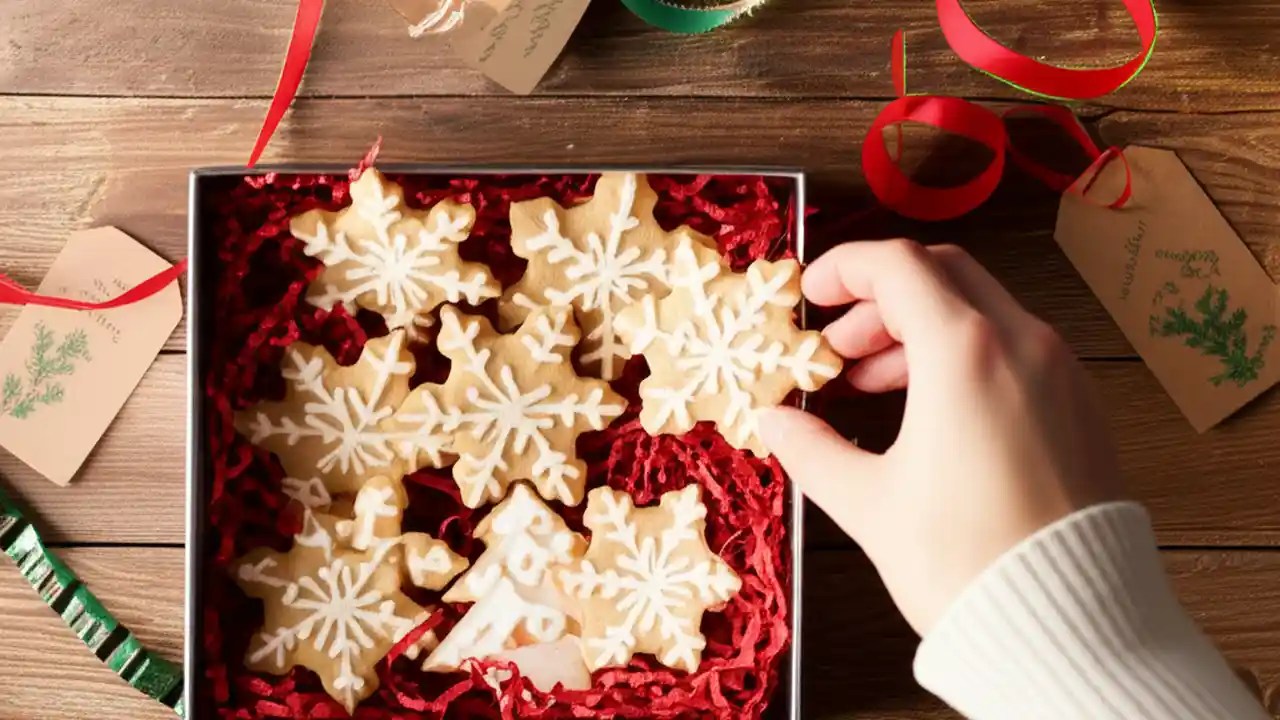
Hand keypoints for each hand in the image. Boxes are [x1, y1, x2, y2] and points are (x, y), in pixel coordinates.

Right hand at [760, 240, 1121, 634]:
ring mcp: (1060, 374)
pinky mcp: (1080, 407)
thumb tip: (775, 421)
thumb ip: (811, 449)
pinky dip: (964, 355)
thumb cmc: (967, 564)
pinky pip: (1014, 349)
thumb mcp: (869, 504)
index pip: (897, 266)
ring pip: (982, 311)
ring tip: (872, 381)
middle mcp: (1023, 346)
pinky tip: (929, 408)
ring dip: (919, 328)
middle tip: (837, 343)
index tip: (811, 293)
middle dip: (880, 298)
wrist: (1068, 627)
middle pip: (943, 275)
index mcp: (966, 353)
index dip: (844, 268)